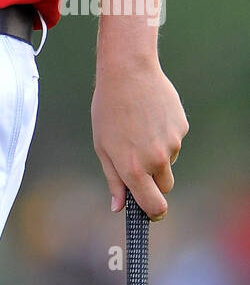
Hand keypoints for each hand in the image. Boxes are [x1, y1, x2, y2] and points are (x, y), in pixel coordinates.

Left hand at [91, 59, 188, 220]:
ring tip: (138, 126)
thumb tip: (119, 207)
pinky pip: (175, 139)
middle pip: (164, 186)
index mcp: (134, 169)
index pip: (155, 206)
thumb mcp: (103, 146)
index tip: (151, 211)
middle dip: (154, 180)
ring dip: (158, 151)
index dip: (153, 212)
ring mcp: (173, 143)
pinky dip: (164, 133)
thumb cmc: (108, 109)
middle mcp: (157, 160)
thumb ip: (114, 180)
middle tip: (137, 157)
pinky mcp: (182, 127)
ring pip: (168, 160)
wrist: (128, 72)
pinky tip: (150, 114)